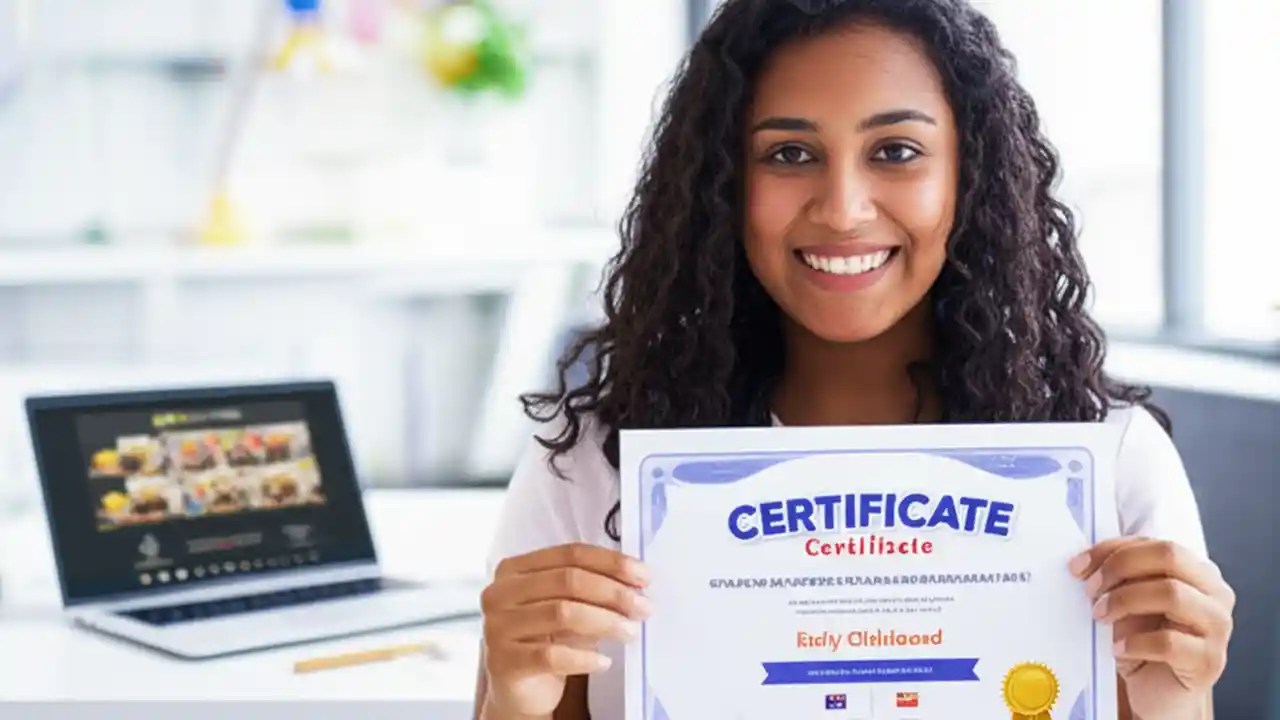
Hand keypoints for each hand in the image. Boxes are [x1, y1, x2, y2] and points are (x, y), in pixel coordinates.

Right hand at [481, 543, 651, 717]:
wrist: (522, 689)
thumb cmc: (548, 640)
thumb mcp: (569, 607)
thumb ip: (594, 590)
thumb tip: (637, 583)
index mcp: (514, 569)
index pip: (570, 554)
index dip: (611, 563)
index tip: (644, 576)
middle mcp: (500, 593)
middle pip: (568, 580)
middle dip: (613, 592)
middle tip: (643, 606)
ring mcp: (497, 627)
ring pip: (562, 613)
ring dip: (605, 621)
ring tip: (630, 631)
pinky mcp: (503, 661)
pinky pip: (552, 655)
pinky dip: (585, 658)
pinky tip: (604, 661)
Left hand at [1070, 537, 1234, 719]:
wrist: (1159, 692)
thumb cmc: (1143, 642)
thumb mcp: (1126, 603)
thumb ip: (1116, 580)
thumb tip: (1084, 565)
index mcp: (1196, 571)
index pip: (1154, 543)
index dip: (1111, 550)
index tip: (1078, 566)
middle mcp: (1214, 593)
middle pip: (1169, 557)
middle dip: (1120, 568)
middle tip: (1090, 589)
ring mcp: (1217, 627)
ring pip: (1172, 594)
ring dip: (1125, 601)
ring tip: (1101, 616)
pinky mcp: (1209, 661)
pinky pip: (1170, 642)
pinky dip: (1135, 642)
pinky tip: (1118, 648)